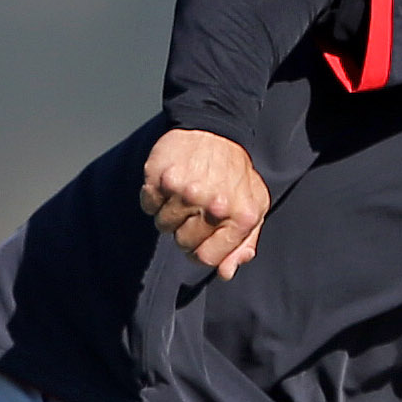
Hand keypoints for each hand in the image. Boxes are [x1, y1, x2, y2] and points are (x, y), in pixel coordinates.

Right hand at [141, 127, 270, 278]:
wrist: (215, 129)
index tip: (201, 238)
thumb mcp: (253, 207)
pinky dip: (154, 197)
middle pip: (183, 243)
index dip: (200, 251)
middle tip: (195, 208)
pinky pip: (147, 205)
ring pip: (163, 226)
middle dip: (186, 230)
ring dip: (170, 213)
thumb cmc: (235, 173)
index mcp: (239, 217)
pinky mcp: (160, 176)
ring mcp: (185, 191)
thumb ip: (243, 243)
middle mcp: (213, 206)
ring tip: (184, 192)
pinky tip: (170, 183)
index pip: (206, 258)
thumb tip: (226, 272)